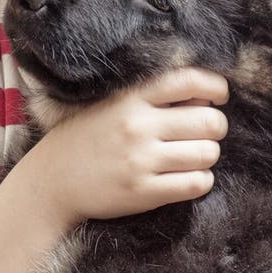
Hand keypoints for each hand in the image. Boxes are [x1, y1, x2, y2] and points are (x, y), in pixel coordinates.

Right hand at [24, 67, 228, 226]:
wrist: (52, 181)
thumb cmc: (87, 136)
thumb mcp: (113, 103)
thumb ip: (153, 95)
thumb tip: (205, 94)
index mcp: (131, 97)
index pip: (188, 80)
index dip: (215, 85)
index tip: (219, 95)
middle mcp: (138, 126)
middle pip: (209, 121)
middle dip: (215, 126)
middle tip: (203, 131)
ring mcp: (142, 161)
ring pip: (208, 153)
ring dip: (208, 154)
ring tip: (192, 154)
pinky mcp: (144, 192)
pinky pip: (196, 183)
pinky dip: (201, 179)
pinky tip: (187, 175)